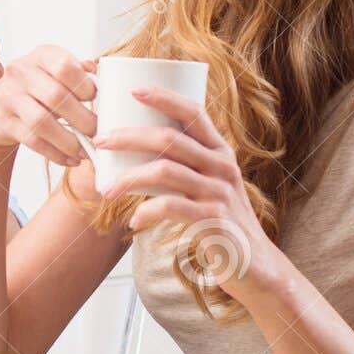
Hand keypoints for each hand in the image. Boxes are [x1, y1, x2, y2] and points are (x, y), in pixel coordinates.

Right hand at [0, 45, 97, 166]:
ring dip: (68, 140)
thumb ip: (77, 73)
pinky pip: (32, 140)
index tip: (96, 100)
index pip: (64, 67)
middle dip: (82, 118)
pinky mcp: (3, 121)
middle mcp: (21, 72)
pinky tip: (70, 159)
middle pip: (55, 96)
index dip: (84, 85)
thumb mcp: (54, 73)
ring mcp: (9, 96)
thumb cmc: (35, 90)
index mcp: (41, 55)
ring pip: (42, 121)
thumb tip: (98, 74)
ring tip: (84, 150)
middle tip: (97, 132)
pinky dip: (55, 153)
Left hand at [95, 84, 276, 298]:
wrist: (254, 264)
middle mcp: (222, 165)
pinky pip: (171, 207)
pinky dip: (147, 212)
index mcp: (220, 151)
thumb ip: (181, 167)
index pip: (193, 112)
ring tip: (107, 191)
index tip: (133, 89)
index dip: (164, 97)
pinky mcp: (214, 219)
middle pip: (170, 138)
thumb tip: (130, 152)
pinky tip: (134, 221)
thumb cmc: (220, 221)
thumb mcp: (207, 186)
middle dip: (129, 136)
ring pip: (164, 171)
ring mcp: (219, 192)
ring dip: (128, 178)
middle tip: (99, 141)